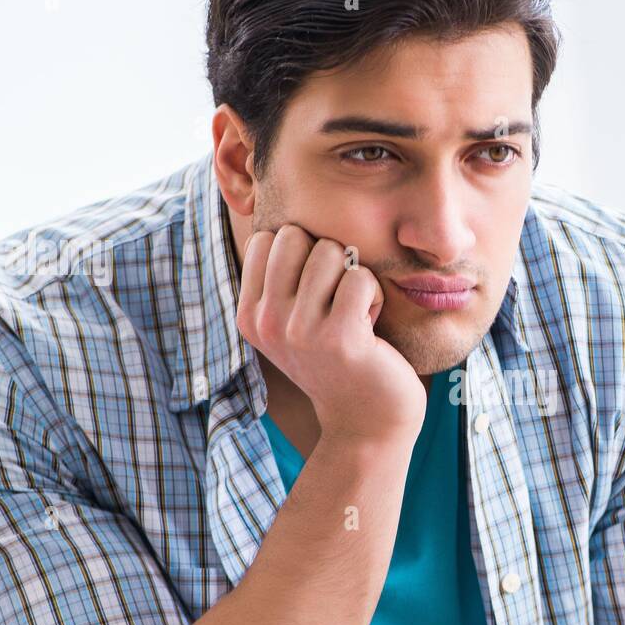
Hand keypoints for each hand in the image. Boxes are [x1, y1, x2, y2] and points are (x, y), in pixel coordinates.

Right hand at [236, 224, 426, 444]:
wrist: (367, 419)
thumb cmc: (339, 357)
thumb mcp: (294, 318)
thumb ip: (282, 274)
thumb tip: (278, 204)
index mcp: (249, 315)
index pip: (268, 238)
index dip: (302, 253)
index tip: (314, 295)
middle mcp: (266, 323)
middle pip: (295, 235)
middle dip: (327, 257)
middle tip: (338, 301)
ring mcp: (300, 332)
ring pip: (331, 251)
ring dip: (354, 278)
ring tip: (354, 315)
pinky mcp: (339, 338)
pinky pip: (360, 277)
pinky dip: (374, 295)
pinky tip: (370, 327)